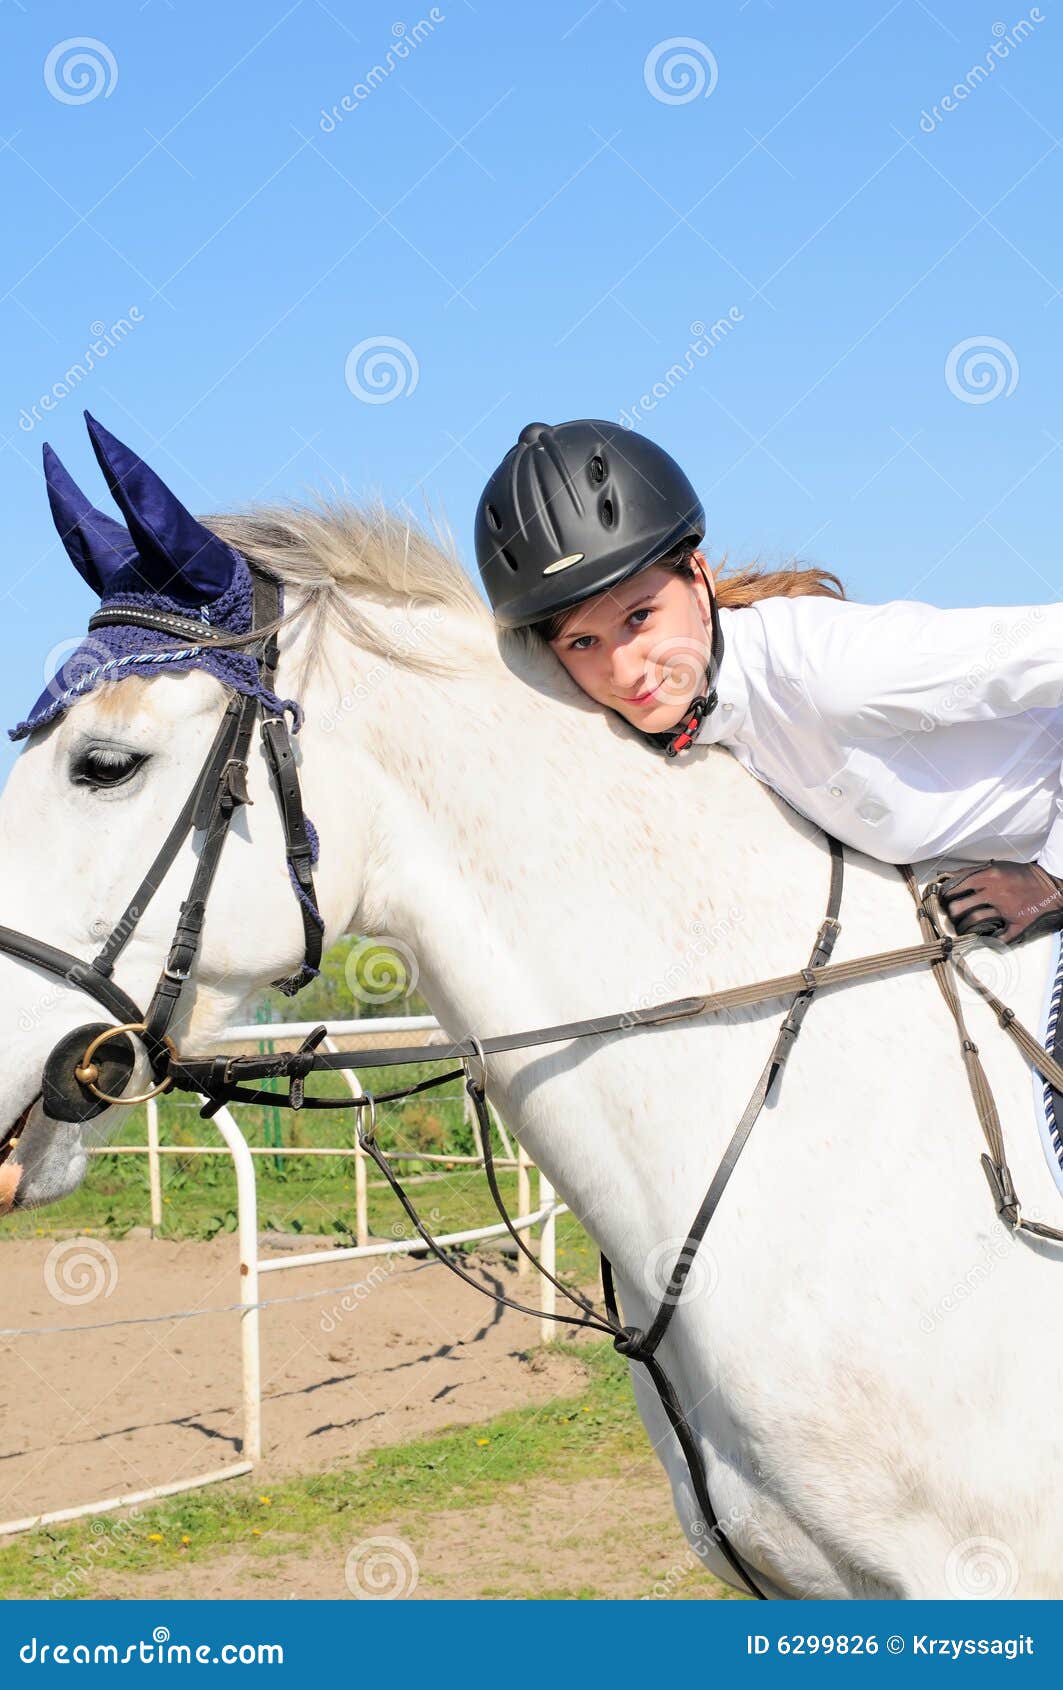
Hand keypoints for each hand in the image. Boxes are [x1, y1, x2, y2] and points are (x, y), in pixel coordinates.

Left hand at [937, 859, 1062, 946]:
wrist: (1051, 888)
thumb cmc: (1021, 876)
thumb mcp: (997, 867)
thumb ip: (972, 871)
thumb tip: (945, 876)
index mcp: (988, 877)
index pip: (955, 888)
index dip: (944, 896)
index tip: (943, 900)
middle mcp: (995, 893)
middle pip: (959, 908)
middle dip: (951, 915)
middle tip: (951, 917)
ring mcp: (1005, 911)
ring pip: (972, 923)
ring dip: (962, 929)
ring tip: (961, 929)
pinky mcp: (1016, 925)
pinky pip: (997, 938)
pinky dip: (988, 941)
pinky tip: (982, 939)